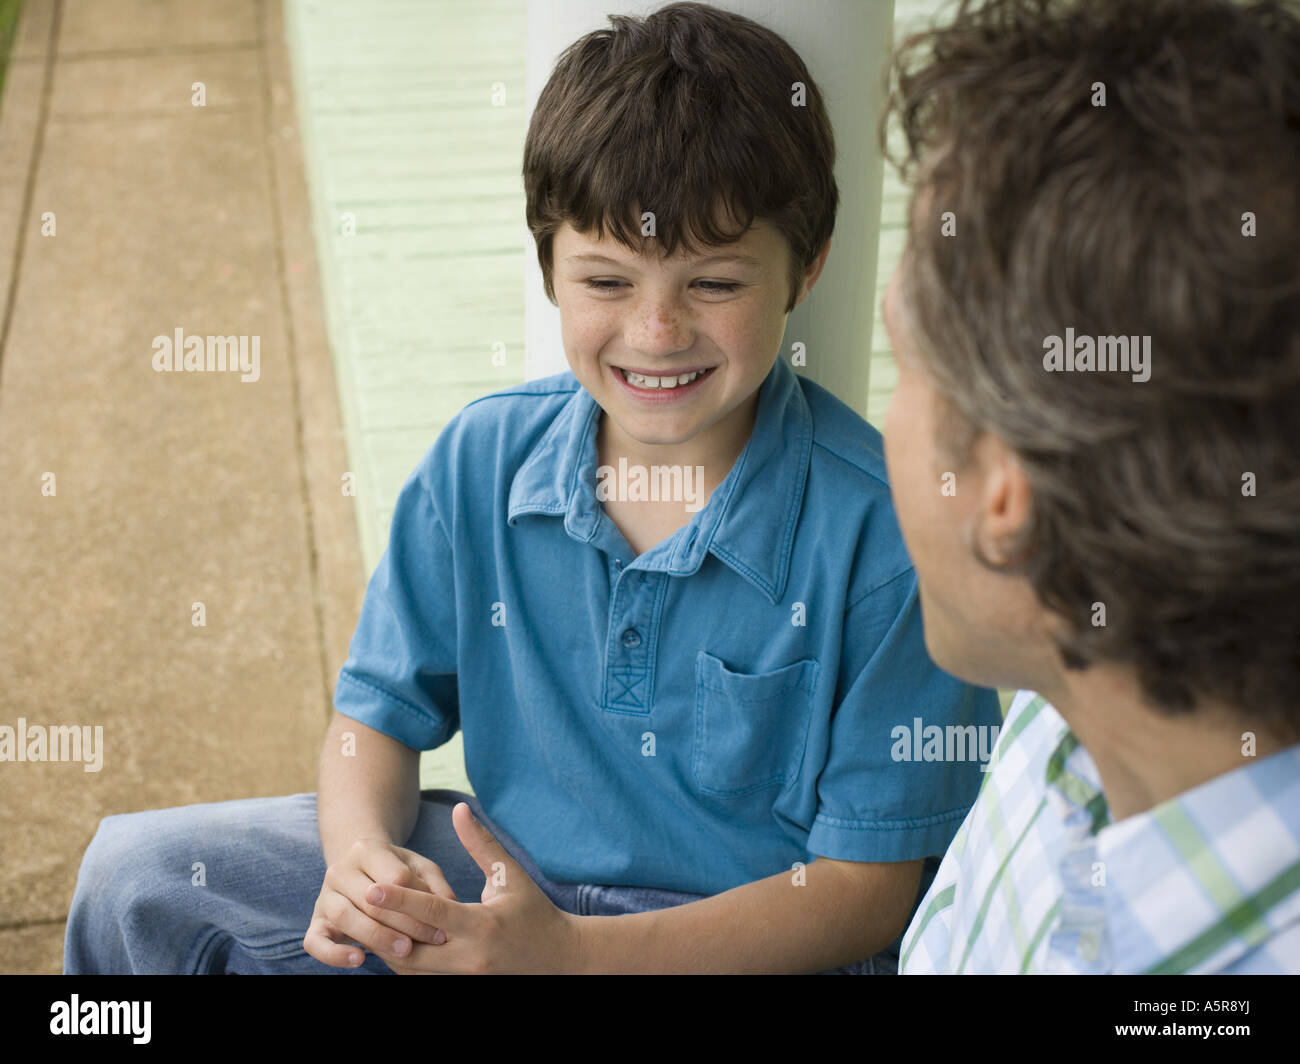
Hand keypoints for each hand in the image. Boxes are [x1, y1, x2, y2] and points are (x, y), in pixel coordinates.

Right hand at [303, 837, 455, 968]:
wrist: (358, 868)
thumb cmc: (396, 870)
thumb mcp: (418, 867)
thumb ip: (434, 882)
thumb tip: (451, 903)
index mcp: (367, 850)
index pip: (395, 877)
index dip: (419, 900)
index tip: (442, 920)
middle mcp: (340, 870)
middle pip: (371, 899)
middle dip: (404, 923)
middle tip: (430, 940)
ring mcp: (325, 896)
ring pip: (345, 917)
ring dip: (377, 937)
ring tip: (404, 951)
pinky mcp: (315, 921)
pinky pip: (314, 942)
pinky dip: (334, 954)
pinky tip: (359, 959)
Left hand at [367, 803, 584, 973]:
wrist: (555, 956)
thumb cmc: (533, 910)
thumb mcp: (509, 874)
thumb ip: (480, 844)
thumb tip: (460, 810)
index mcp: (482, 926)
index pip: (432, 913)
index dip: (400, 900)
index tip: (370, 888)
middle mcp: (469, 957)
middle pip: (410, 948)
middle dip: (382, 929)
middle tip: (357, 907)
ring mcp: (463, 976)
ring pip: (410, 968)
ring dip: (387, 947)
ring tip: (364, 921)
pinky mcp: (458, 984)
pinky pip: (419, 976)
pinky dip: (400, 959)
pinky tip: (386, 939)